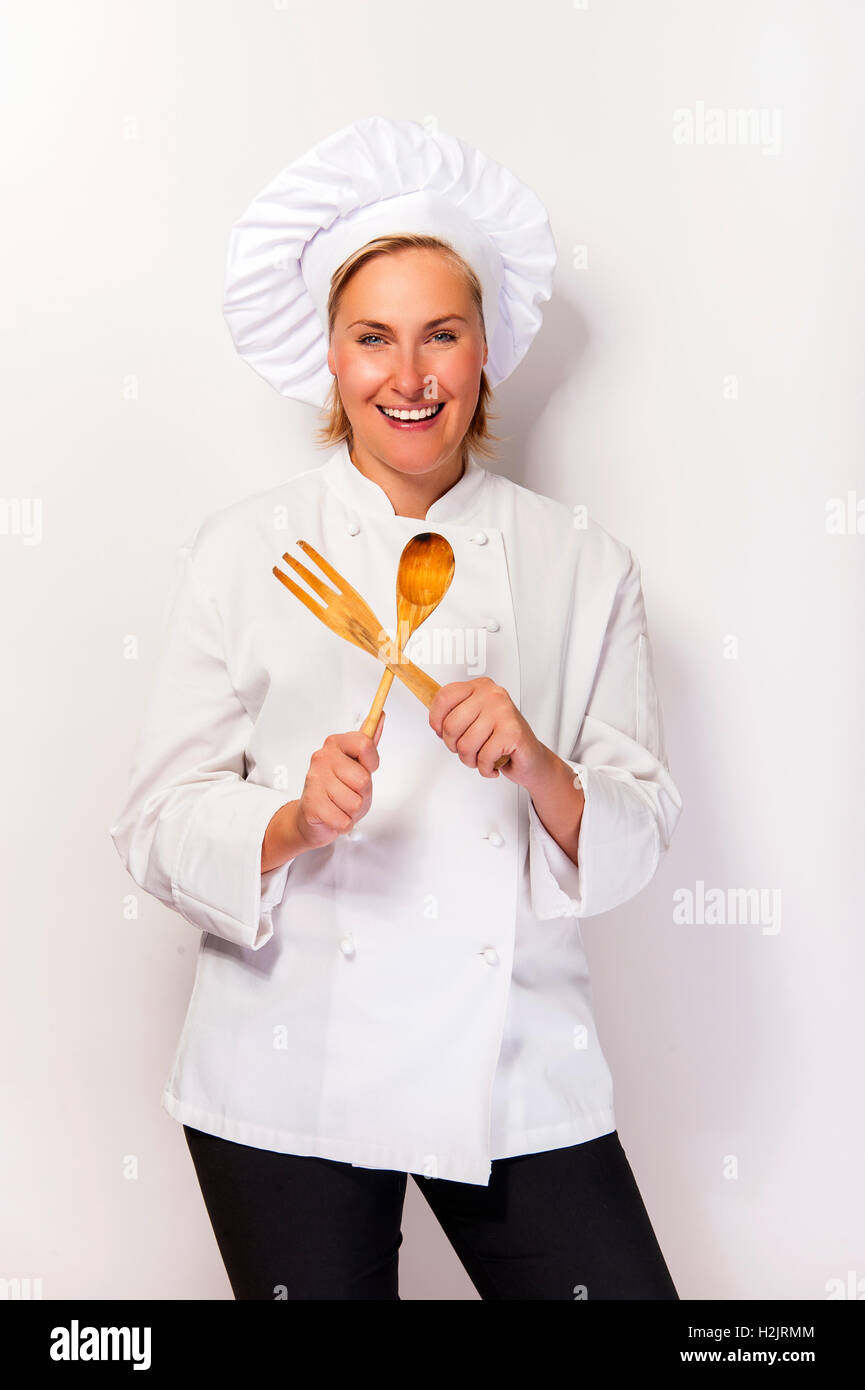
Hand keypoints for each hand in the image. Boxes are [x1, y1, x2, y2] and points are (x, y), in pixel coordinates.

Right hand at [295, 712, 384, 849]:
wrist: (312, 818)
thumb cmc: (338, 789)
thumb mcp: (357, 765)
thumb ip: (368, 743)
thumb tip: (379, 716)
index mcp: (336, 743)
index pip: (364, 744)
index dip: (371, 762)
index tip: (366, 768)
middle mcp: (322, 757)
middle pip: (363, 779)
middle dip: (362, 793)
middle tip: (349, 793)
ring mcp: (314, 779)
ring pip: (355, 802)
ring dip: (353, 811)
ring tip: (341, 805)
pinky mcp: (312, 803)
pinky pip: (344, 819)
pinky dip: (343, 823)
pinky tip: (334, 815)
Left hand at [428, 677, 548, 785]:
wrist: (531, 757)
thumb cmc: (501, 739)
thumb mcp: (475, 720)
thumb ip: (456, 715)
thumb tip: (435, 721)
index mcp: (480, 688)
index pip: (444, 697)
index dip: (436, 720)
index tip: (441, 732)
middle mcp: (492, 695)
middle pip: (451, 725)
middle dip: (455, 746)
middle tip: (468, 750)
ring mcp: (503, 711)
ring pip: (466, 745)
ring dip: (471, 760)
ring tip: (482, 758)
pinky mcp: (512, 732)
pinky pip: (483, 757)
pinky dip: (485, 768)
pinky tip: (493, 764)